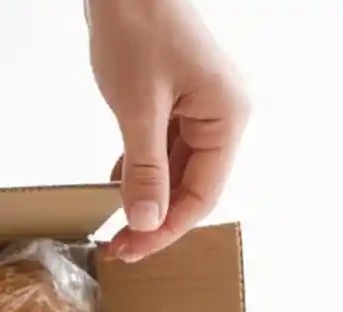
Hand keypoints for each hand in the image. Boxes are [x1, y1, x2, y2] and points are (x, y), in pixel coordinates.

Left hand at [88, 0, 250, 261]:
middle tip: (117, 249)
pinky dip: (141, 168)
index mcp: (227, 117)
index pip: (201, 194)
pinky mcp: (176, 97)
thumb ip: (143, 168)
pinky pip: (163, 146)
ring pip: (176, 169)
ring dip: (147, 197)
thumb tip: (146, 220)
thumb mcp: (137, 108)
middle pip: (192, 186)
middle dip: (155, 219)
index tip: (130, 250)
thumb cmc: (137, 30)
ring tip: (115, 228)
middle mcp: (222, 114)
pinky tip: (117, 186)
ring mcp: (200, 105)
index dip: (166, 229)